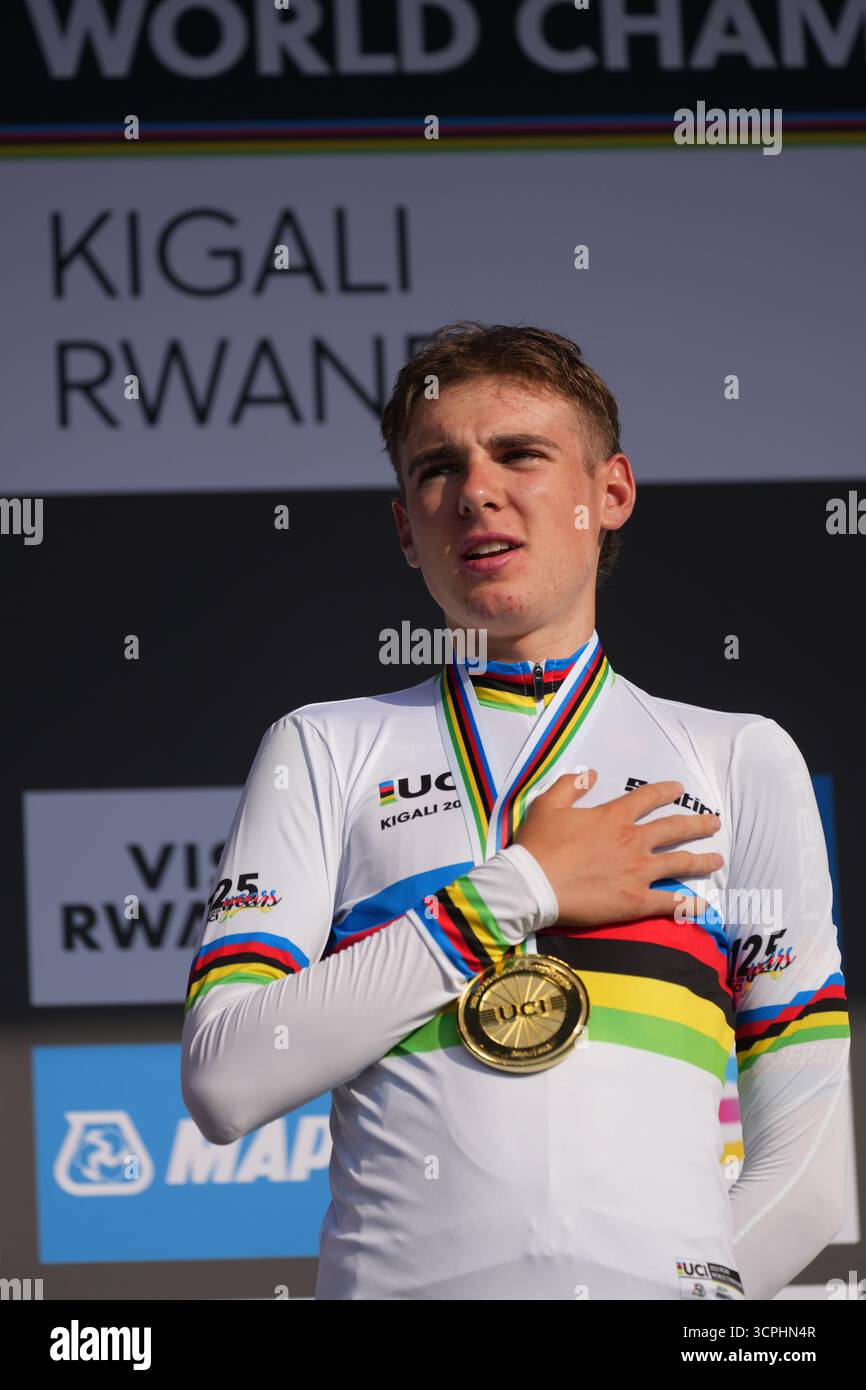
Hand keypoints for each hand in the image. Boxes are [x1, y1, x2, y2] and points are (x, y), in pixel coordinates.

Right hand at [514, 770, 722, 927]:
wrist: (533, 885)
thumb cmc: (538, 846)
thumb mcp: (547, 805)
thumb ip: (570, 786)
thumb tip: (591, 774)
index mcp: (613, 817)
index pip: (647, 798)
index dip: (666, 791)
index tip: (679, 789)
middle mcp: (632, 841)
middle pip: (674, 828)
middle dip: (698, 824)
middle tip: (714, 823)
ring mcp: (638, 872)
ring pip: (680, 862)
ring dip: (702, 860)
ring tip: (717, 859)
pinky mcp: (636, 901)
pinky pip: (670, 902)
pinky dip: (689, 903)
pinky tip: (703, 904)